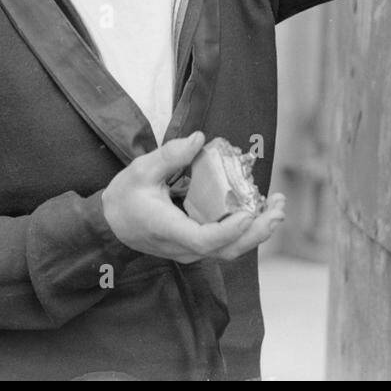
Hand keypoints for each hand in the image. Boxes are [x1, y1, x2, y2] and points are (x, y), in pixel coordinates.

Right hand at [102, 131, 285, 262]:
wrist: (110, 224)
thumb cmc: (125, 198)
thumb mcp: (141, 170)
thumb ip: (169, 155)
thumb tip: (198, 139)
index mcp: (169, 230)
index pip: (205, 240)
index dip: (230, 230)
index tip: (249, 212)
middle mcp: (184, 247)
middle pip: (227, 250)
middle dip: (257, 231)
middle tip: (279, 209)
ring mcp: (191, 250)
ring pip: (230, 250)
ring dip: (257, 231)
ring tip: (278, 208)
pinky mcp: (196, 246)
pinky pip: (225, 243)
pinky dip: (245, 230)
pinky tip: (259, 209)